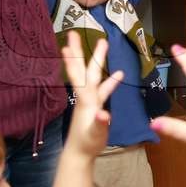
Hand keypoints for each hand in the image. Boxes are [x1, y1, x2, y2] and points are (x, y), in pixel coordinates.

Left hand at [60, 32, 124, 158]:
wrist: (80, 154)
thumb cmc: (88, 144)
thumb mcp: (96, 135)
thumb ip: (100, 124)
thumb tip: (104, 113)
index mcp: (86, 100)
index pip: (79, 76)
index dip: (73, 61)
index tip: (65, 45)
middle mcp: (86, 96)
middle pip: (83, 69)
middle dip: (79, 52)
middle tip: (74, 33)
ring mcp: (90, 100)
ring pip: (93, 76)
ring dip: (97, 60)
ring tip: (103, 44)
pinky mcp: (95, 106)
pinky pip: (103, 89)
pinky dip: (111, 81)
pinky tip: (120, 74)